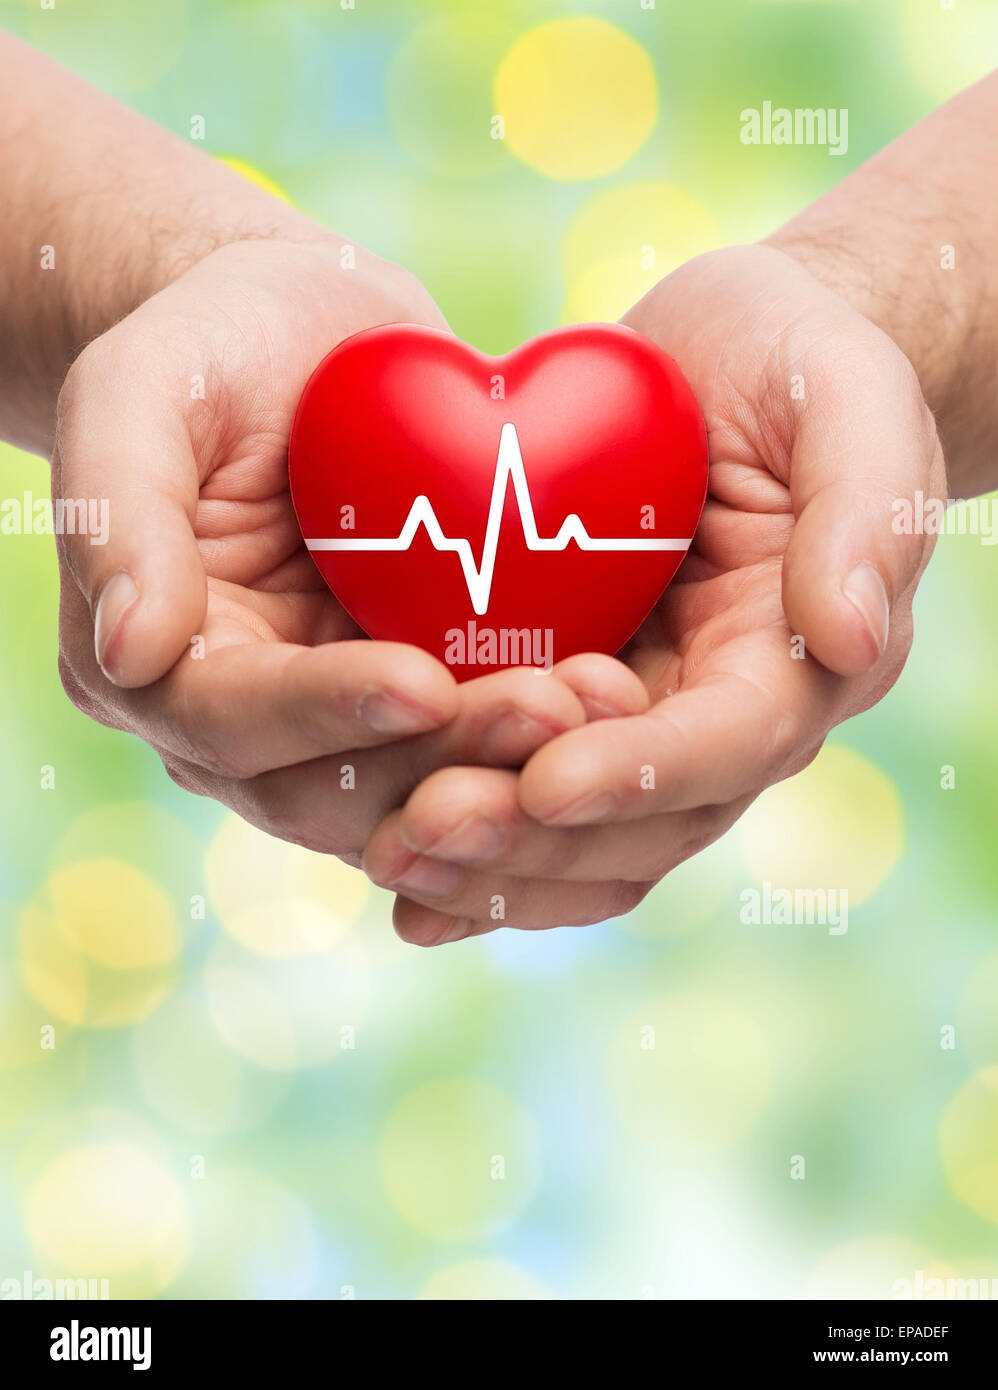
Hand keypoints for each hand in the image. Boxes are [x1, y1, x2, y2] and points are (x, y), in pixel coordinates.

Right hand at [54, 238, 645, 858]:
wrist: (311, 334)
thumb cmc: (214, 342)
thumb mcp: (139, 387)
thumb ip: (119, 512)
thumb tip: (128, 654)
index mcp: (152, 664)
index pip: (230, 721)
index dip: (324, 711)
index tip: (423, 681)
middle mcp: (241, 720)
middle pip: (331, 788)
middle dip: (443, 755)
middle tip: (552, 708)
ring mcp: (335, 719)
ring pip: (415, 789)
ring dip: (506, 764)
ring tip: (599, 703)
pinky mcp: (418, 695)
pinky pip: (473, 748)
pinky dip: (538, 744)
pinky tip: (615, 702)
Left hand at [364, 244, 944, 941]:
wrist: (719, 363)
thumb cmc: (794, 364)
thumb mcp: (848, 401)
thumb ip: (867, 513)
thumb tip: (851, 637)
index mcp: (794, 661)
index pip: (728, 744)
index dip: (640, 771)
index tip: (545, 783)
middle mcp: (718, 716)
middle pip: (640, 822)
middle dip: (534, 837)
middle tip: (424, 828)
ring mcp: (640, 718)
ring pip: (575, 834)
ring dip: (487, 861)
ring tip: (388, 853)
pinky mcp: (567, 700)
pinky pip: (522, 791)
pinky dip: (468, 840)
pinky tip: (393, 866)